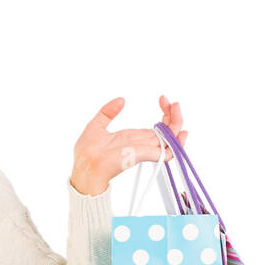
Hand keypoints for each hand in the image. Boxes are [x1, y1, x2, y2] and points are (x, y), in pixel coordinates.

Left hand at [69, 95, 188, 194]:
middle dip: (174, 115)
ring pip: (171, 138)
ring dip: (178, 123)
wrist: (85, 165)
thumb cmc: (87, 152)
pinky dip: (177, 143)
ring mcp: (145, 150)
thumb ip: (108, 111)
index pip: (158, 125)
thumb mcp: (97, 125)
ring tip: (176, 106)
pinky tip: (181, 132)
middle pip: (168, 130)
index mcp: (134, 137)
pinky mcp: (143, 155)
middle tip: (174, 102)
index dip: (165, 112)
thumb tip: (121, 99)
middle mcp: (143, 143)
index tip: (162, 99)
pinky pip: (168, 152)